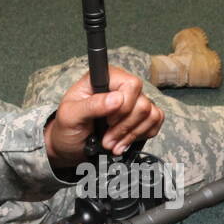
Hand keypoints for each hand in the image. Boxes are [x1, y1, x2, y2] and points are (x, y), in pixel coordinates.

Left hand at [44, 65, 164, 167]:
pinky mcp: (141, 117)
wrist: (70, 145)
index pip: (131, 84)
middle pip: (142, 103)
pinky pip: (155, 122)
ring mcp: (133, 101)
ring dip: (131, 135)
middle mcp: (121, 87)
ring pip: (151, 114)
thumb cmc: (67, 127)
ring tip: (112, 144)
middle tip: (106, 139)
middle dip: (124, 127)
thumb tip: (117, 99)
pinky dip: (141, 136)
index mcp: (104, 78)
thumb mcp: (70, 115)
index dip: (124, 106)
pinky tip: (124, 142)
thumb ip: (92, 105)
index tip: (107, 121)